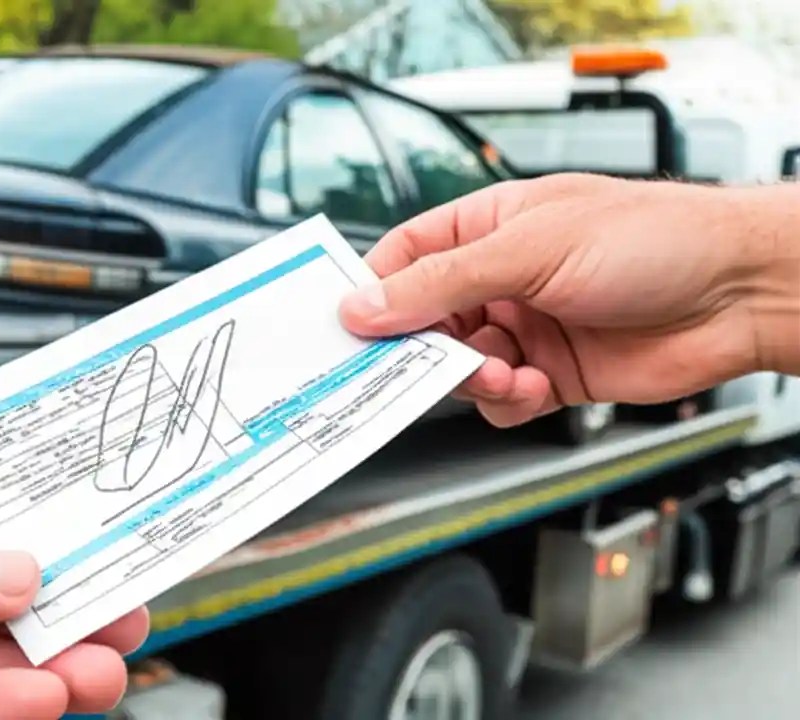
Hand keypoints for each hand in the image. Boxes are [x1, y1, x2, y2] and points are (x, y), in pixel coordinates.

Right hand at [338, 173, 799, 427]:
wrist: (737, 293)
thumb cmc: (653, 239)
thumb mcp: (529, 249)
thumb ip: (440, 283)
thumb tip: (366, 304)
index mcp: (487, 228)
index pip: (404, 260)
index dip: (373, 293)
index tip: (349, 328)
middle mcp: (500, 279)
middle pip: (423, 323)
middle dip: (420, 349)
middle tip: (412, 367)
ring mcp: (525, 328)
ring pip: (458, 369)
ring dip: (470, 379)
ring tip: (500, 373)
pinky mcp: (551, 375)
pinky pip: (500, 401)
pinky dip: (506, 403)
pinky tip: (531, 387)